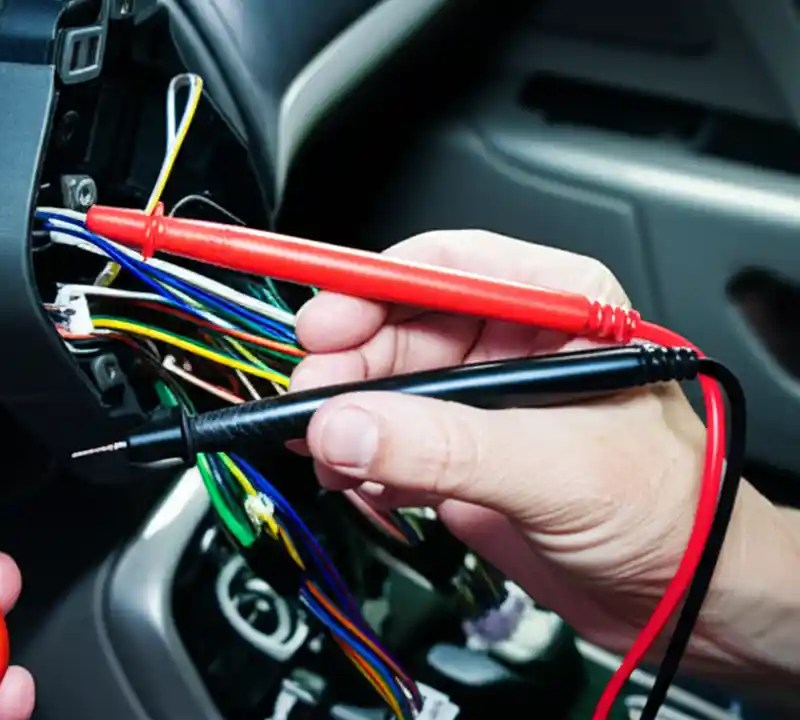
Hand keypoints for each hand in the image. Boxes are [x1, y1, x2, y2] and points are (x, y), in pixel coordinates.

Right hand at [291, 231, 799, 676]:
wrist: (684, 599)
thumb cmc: (672, 510)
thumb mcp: (557, 465)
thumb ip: (445, 446)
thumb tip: (344, 423)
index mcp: (554, 307)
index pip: (445, 267)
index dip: (375, 289)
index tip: (325, 324)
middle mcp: (509, 344)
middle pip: (396, 329)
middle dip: (347, 365)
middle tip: (310, 401)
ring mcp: (478, 403)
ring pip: (381, 389)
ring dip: (345, 419)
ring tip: (325, 451)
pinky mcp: (456, 459)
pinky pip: (385, 445)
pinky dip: (359, 462)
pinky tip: (352, 480)